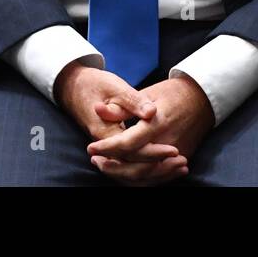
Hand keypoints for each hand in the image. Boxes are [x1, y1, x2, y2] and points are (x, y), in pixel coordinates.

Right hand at [54, 62, 185, 180]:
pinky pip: (130, 167)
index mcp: (104, 131)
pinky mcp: (112, 149)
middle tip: (183, 162)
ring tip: (181, 167)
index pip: (132, 150)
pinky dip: (149, 169)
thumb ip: (133, 101)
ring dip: (157, 172)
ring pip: (131, 171)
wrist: (74, 87)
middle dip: (159, 167)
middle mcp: (104, 145)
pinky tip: (167, 166)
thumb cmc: (95, 84)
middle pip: (133, 166)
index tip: (175, 150)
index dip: (154, 152)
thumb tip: (151, 112)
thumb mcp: (114, 87)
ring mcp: (107, 149)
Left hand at [87, 75, 213, 185]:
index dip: (107, 148)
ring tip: (106, 167)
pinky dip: (142, 179)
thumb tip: (98, 110)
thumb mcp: (147, 93)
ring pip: (146, 175)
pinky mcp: (182, 157)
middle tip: (95, 160)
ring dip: (123, 175)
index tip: (90, 148)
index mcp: (157, 123)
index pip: (127, 144)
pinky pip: (159, 177)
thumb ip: (122, 107)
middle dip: (112, 166)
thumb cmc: (172, 93)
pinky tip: (127, 175)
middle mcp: (167, 142)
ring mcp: (177, 153)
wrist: (202, 98)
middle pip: (135, 166)